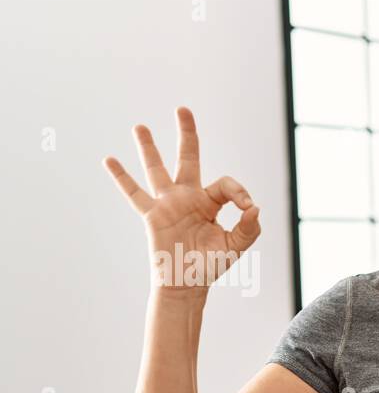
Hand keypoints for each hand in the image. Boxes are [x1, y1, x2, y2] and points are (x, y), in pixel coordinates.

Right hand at [102, 107, 260, 289]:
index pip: (226, 185)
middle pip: (187, 158)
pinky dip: (121, 178)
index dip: (239, 192)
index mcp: (211, 203)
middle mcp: (188, 197)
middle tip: (182, 109)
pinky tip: (109, 159)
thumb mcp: (235, 247)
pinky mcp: (152, 215)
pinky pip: (134, 194)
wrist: (187, 284)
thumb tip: (255, 208)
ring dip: (149, 148)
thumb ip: (249, 228)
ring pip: (157, 169)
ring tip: (139, 126)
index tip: (247, 208)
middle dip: (186, 134)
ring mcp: (168, 204)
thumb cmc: (210, 266)